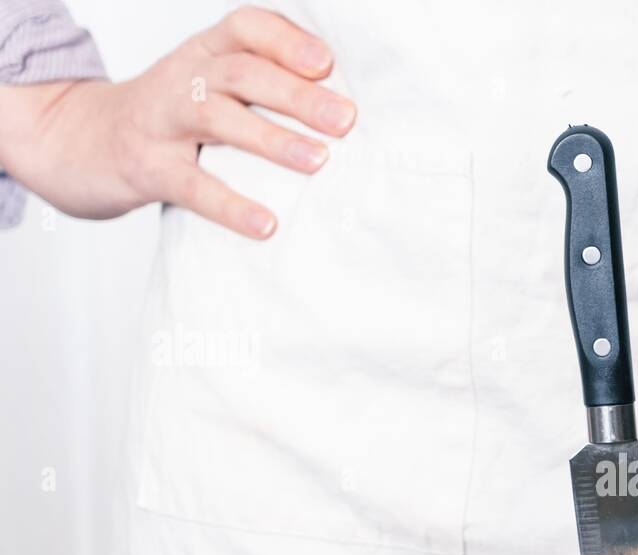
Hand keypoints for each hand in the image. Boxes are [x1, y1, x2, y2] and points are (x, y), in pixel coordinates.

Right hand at [0, 5, 354, 237]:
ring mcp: (160, 122)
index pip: (246, 27)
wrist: (73, 141)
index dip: (286, 40)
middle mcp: (183, 78)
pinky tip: (266, 224)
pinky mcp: (146, 169)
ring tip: (318, 161)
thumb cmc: (164, 118)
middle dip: (297, 94)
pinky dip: (231, 205)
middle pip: (241, 73)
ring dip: (272, 139)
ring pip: (217, 118)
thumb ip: (259, 86)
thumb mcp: (206, 86)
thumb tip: (339, 111)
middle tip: (345, 120)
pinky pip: (192, 186)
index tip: (327, 63)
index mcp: (203, 53)